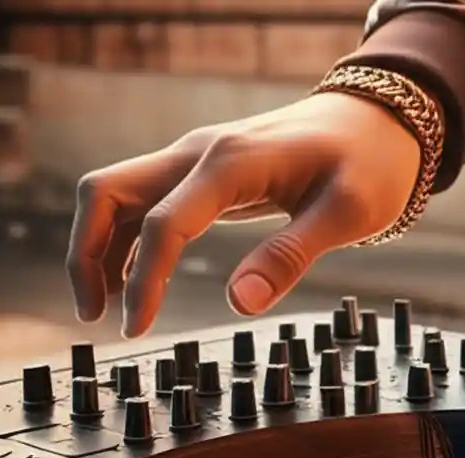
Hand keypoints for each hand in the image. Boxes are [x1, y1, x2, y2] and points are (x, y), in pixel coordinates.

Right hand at [65, 92, 421, 337]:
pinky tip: (134, 280)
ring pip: (117, 194)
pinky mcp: (203, 172)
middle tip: (95, 315)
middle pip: (106, 191)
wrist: (379, 120)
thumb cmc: (370, 164)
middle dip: (85, 252)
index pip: (165, 223)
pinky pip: (145, 201)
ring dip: (98, 246)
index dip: (144, 280)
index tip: (138, 329)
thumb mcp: (348, 214)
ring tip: (106, 309)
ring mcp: (196, 158)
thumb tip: (240, 305)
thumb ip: (291, 256)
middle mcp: (199, 153)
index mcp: (232, 163)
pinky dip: (128, 239)